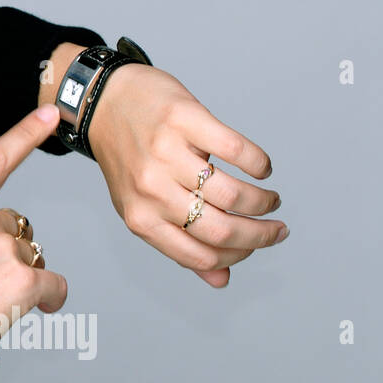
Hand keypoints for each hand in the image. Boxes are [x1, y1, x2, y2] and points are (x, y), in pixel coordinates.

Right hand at [0, 104, 67, 336]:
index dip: (25, 134)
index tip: (51, 113)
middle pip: (14, 224)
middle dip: (5, 247)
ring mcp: (5, 249)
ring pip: (31, 254)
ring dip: (21, 275)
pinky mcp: (26, 281)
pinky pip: (54, 285)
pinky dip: (49, 298)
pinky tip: (33, 310)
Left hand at [86, 62, 286, 287]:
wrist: (104, 102)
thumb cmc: (127, 155)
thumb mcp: (140, 204)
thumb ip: (177, 242)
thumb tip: (222, 280)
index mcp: (140, 218)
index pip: (200, 255)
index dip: (238, 256)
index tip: (257, 246)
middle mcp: (150, 190)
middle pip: (221, 230)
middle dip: (261, 235)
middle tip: (278, 228)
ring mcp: (166, 154)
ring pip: (232, 195)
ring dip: (263, 202)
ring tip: (269, 199)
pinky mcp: (183, 119)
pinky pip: (235, 149)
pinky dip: (258, 163)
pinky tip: (261, 168)